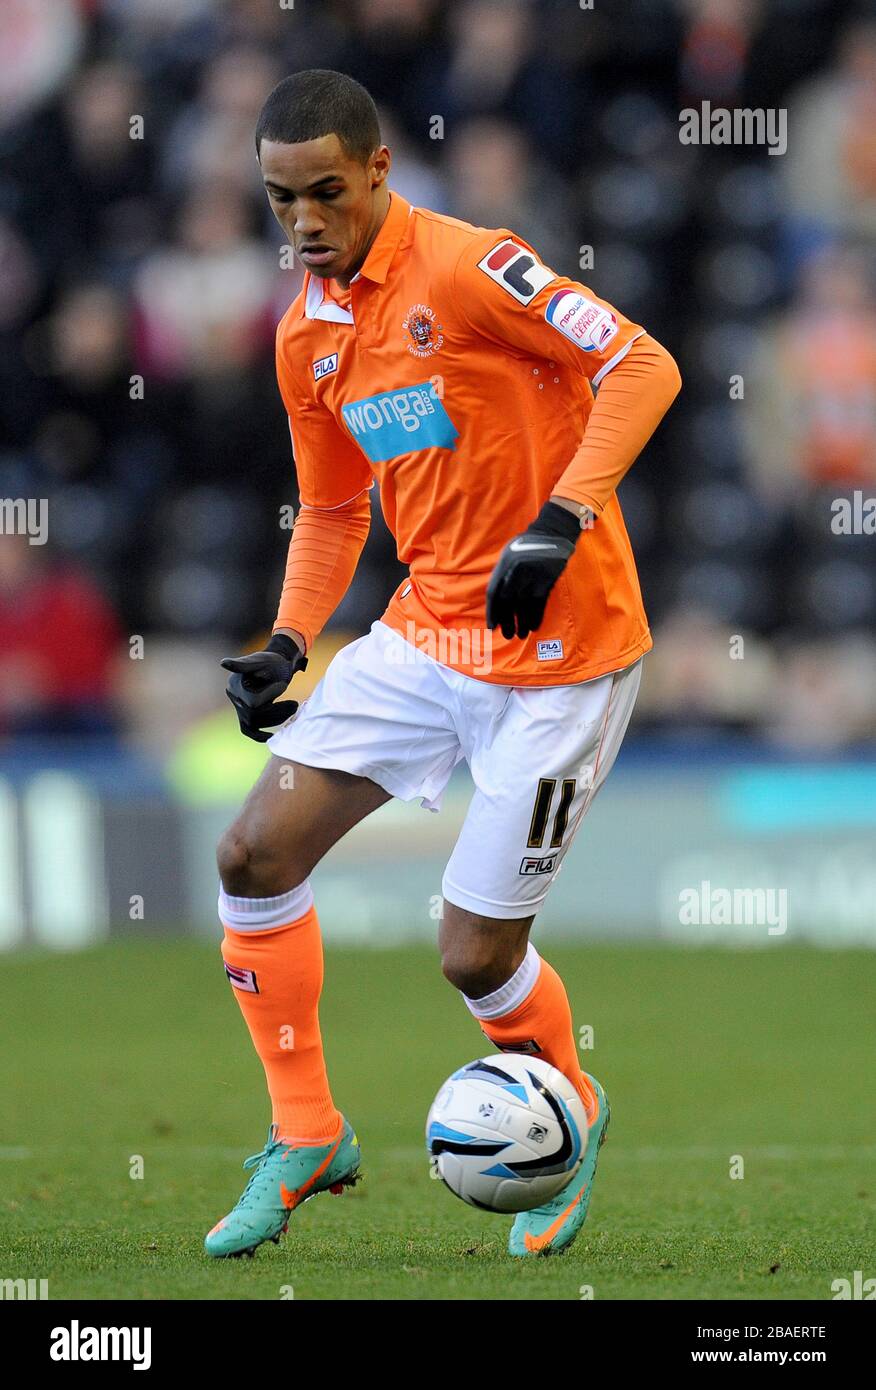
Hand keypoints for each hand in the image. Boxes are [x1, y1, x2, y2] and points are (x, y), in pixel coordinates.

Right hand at [221, 634, 307, 741]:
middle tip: (294, 704)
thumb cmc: (272, 661)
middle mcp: (234, 696)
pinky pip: (249, 730)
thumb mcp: (262, 661)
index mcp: (235, 684)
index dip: (270, 695)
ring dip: (276, 718)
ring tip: (293, 708)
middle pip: (254, 715)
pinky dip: (258, 735)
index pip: (253, 702)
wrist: (278, 666)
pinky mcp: (247, 714)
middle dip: (276, 710)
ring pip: (255, 723)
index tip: (283, 685)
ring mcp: (239, 707)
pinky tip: (271, 736)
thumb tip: (223, 663)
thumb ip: (244, 664)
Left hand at [486, 500, 581, 639]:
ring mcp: (532, 575)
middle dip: (507, 621)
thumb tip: (497, 600)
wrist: (552, 533)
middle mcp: (515, 570)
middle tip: (507, 635)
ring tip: (520, 635)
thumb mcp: (509, 554)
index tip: (492, 626)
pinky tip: (534, 627)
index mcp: (503, 564)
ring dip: (522, 623)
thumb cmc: (527, 545)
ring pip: (524, 605)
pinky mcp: (547, 579)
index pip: (494, 593)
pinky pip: (539, 603)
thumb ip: (502, 574)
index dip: (492, 612)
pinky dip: (536, 616)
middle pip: (508, 602)